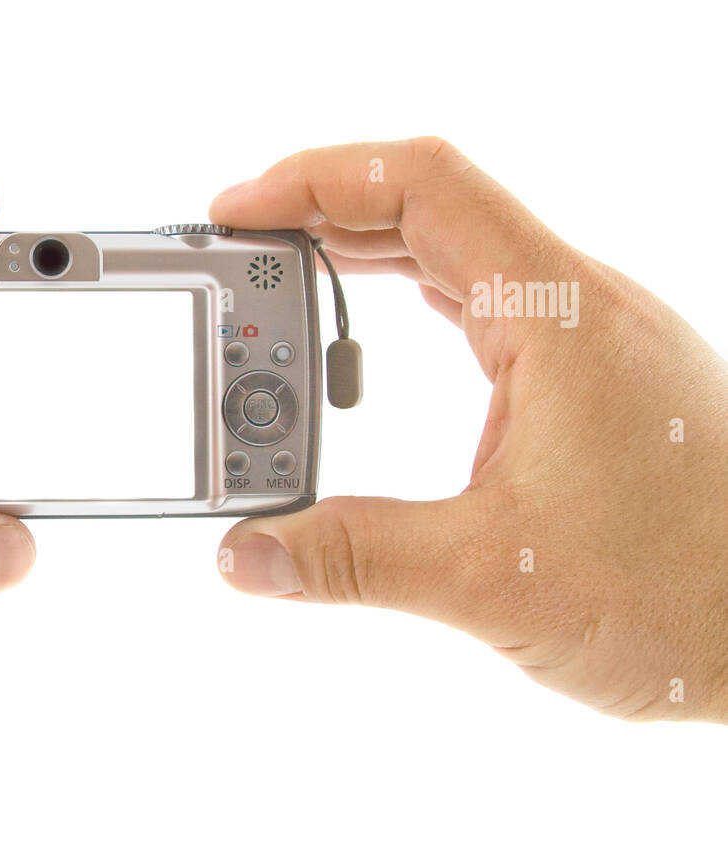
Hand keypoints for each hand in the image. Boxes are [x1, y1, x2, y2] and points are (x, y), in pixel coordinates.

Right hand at [211, 138, 727, 723]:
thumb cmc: (693, 597)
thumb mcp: (494, 579)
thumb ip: (356, 558)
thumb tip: (245, 555)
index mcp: (561, 317)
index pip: (425, 187)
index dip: (318, 180)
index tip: (237, 214)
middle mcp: (580, 309)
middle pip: (432, 209)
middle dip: (322, 219)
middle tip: (238, 259)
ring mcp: (591, 343)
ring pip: (461, 258)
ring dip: (366, 263)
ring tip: (284, 295)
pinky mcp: (592, 384)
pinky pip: (487, 309)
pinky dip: (410, 308)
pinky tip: (374, 347)